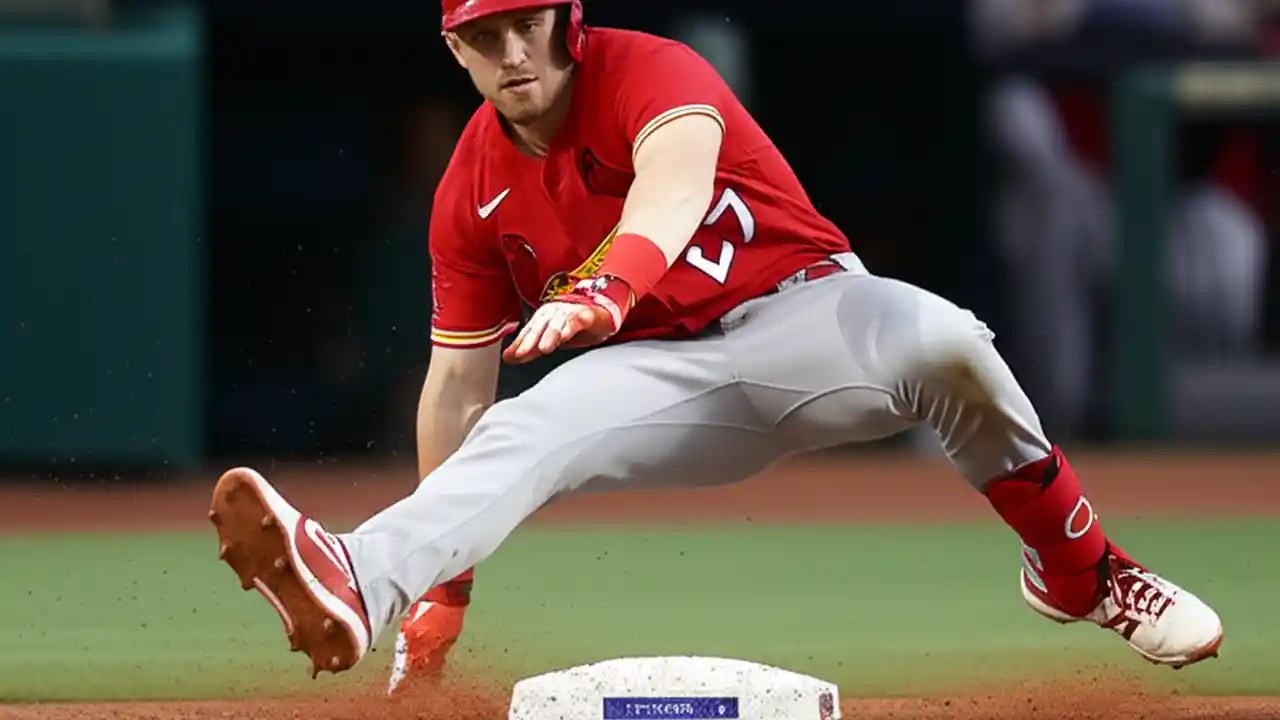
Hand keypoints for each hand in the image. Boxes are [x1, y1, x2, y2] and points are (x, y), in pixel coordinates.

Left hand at [502, 276, 632, 363]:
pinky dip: (569, 329)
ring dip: (549, 336)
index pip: (528, 332)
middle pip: (538, 328)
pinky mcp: (585, 315)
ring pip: (556, 325)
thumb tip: (508, 358)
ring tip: (543, 349)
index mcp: (542, 317)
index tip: (509, 357)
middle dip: (528, 342)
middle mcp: (553, 312)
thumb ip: (531, 348)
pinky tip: (565, 338)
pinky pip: (575, 322)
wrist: (601, 314)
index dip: (518, 345)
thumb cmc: (574, 327)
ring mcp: (568, 312)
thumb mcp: (551, 340)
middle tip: (520, 354)